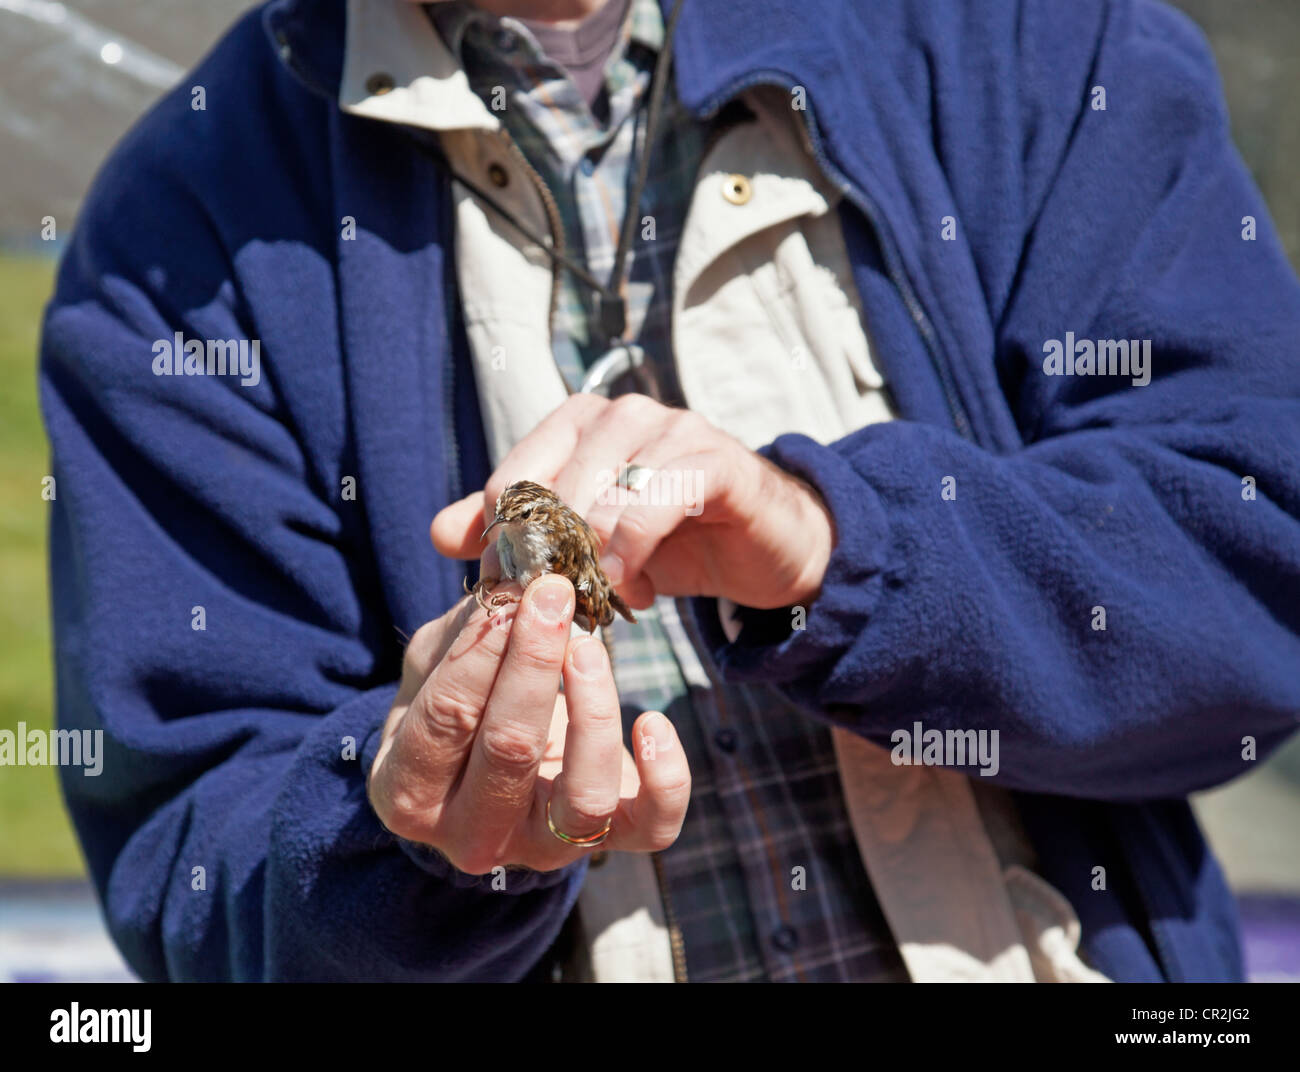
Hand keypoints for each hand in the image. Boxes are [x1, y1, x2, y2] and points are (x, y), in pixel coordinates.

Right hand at [368, 574, 690, 874]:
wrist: (484, 776)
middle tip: (556, 592)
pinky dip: (664, 776)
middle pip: (510, 752)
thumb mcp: (439, 660)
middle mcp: (470, 836)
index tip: (511, 589)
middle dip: (536, 661)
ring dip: (592, 705)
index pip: (445, 718)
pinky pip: (650, 826)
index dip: (482, 648)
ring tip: (590, 643)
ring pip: (580, 795)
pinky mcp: (609, 843)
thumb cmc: (455, 705)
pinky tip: (654, 721)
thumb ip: (468, 621)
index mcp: (408, 790)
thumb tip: (512, 557)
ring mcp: (543, 848)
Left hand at [431, 394, 835, 611]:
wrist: (764, 546)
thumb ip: (515, 534)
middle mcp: (623, 414)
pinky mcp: (717, 461)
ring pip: (602, 494)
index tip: (505, 594)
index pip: (514, 477)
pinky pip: (657, 503)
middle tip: (546, 607)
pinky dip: (634, 551)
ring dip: (589, 559)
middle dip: (543, 557)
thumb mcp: (582, 542)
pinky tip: (633, 590)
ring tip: (594, 600)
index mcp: (581, 422)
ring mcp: (674, 429)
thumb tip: (438, 534)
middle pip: (553, 485)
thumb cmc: (668, 541)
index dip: (501, 541)